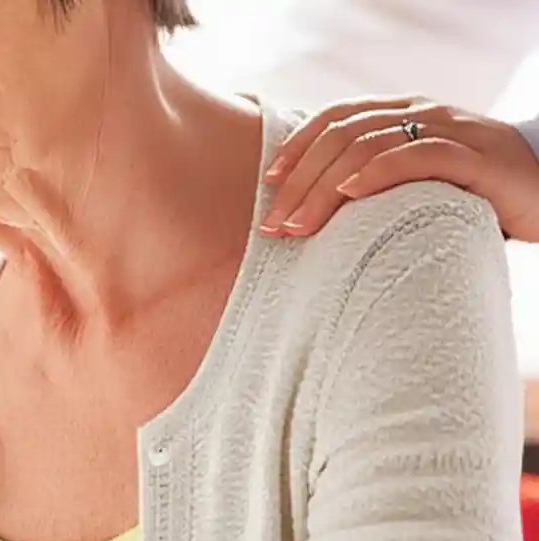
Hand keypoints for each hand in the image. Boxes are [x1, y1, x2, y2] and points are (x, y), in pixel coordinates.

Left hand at [260, 96, 538, 241]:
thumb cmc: (478, 193)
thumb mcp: (420, 182)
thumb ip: (379, 182)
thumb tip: (318, 212)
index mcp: (405, 112)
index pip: (337, 118)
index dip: (298, 146)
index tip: (268, 184)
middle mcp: (423, 112)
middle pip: (342, 136)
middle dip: (300, 180)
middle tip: (274, 223)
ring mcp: (450, 129)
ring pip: (369, 146)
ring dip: (324, 187)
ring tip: (299, 223)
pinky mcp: (474, 156)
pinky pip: (417, 155)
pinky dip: (377, 173)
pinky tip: (349, 194)